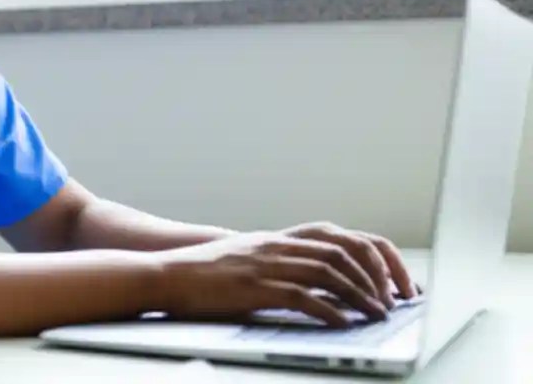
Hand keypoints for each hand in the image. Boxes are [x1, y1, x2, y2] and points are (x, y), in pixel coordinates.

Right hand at [154, 227, 402, 327]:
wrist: (167, 274)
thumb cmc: (206, 274)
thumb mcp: (249, 260)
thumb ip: (281, 266)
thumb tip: (322, 289)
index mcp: (279, 239)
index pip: (340, 237)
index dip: (372, 257)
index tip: (391, 280)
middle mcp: (277, 246)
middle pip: (342, 252)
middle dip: (376, 277)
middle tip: (394, 302)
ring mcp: (266, 264)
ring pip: (328, 272)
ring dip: (360, 295)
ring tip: (378, 315)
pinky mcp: (254, 287)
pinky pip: (301, 295)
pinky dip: (329, 310)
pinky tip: (343, 323)